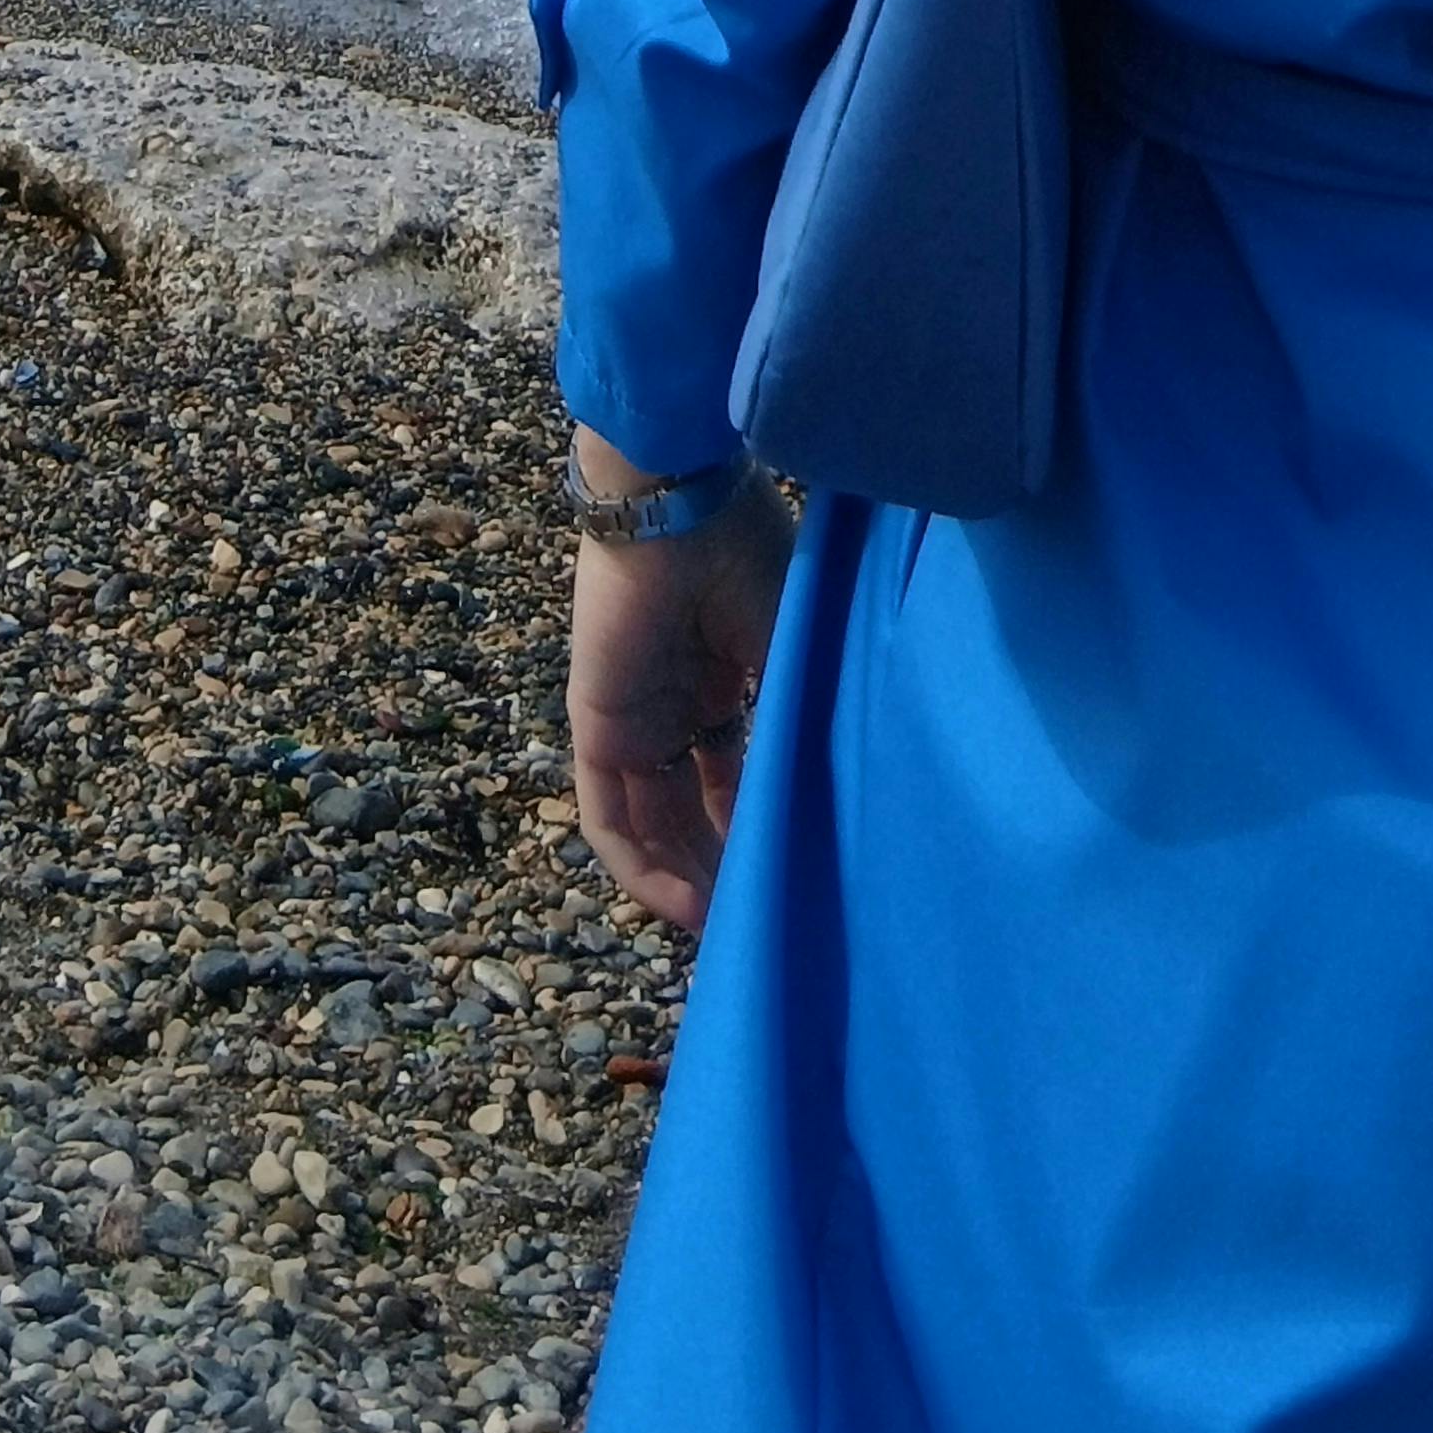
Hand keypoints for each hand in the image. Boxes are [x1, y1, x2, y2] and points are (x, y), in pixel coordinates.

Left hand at [566, 458, 788, 938]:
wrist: (676, 500)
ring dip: (683, 880)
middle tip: (754, 927)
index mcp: (720, 680)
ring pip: (651, 823)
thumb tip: (836, 789)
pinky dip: (641, 866)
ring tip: (725, 932)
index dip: (754, 832)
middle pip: (688, 811)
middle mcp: (673, 706)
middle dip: (718, 870)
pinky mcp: (596, 724)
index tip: (788, 881)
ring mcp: (632, 717)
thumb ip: (797, 713)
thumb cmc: (741, 550)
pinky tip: (685, 905)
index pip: (730, 779)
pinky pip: (610, 813)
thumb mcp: (787, 642)